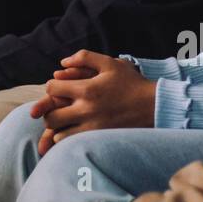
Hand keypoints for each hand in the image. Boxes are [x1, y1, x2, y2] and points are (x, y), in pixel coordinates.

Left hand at [34, 50, 156, 145]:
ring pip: (58, 133)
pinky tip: (74, 130)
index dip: (52, 87)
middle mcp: (86, 110)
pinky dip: (67, 138)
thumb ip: (84, 57)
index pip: (52, 89)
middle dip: (49, 110)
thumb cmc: (131, 82)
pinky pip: (71, 144)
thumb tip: (62, 62)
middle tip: (58, 106)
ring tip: (66, 119)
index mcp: (87, 89)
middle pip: (50, 115)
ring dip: (57, 126)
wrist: (153, 105)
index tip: (60, 87)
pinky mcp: (98, 139)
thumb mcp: (110, 63)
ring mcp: (92, 128)